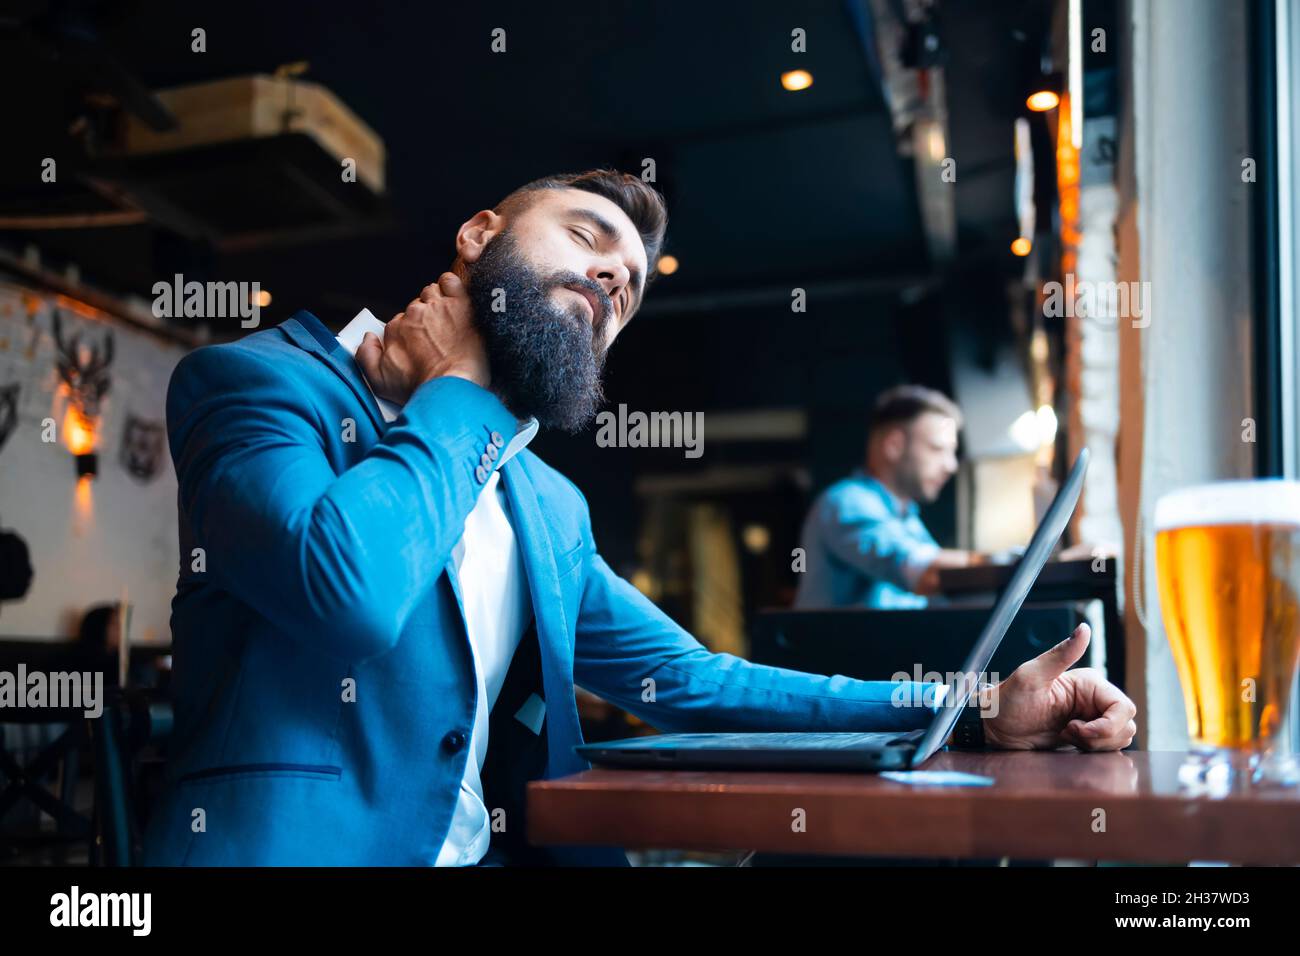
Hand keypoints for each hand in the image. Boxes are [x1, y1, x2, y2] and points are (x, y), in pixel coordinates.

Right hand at [355, 273, 489, 404]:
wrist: (452, 386)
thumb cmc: (420, 387)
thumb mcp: (380, 382)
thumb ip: (366, 357)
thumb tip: (367, 338)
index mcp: (395, 329)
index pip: (401, 321)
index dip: (412, 332)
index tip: (422, 343)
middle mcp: (413, 314)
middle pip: (418, 306)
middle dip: (426, 317)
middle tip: (439, 336)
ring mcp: (436, 307)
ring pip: (433, 293)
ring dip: (438, 302)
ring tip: (449, 320)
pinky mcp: (459, 303)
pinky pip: (451, 282)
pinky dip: (451, 286)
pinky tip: (456, 299)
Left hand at [981, 624, 1136, 750]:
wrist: (996, 728)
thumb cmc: (1007, 700)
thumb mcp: (1031, 676)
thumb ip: (1060, 654)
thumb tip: (1084, 628)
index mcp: (1089, 683)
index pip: (1123, 707)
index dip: (1107, 724)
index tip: (1077, 729)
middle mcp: (1094, 698)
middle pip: (1125, 724)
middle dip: (1101, 735)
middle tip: (1069, 732)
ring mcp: (1092, 717)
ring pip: (1120, 736)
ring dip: (1095, 743)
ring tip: (1066, 734)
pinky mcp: (1087, 735)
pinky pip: (1107, 746)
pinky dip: (1093, 748)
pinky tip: (1068, 740)